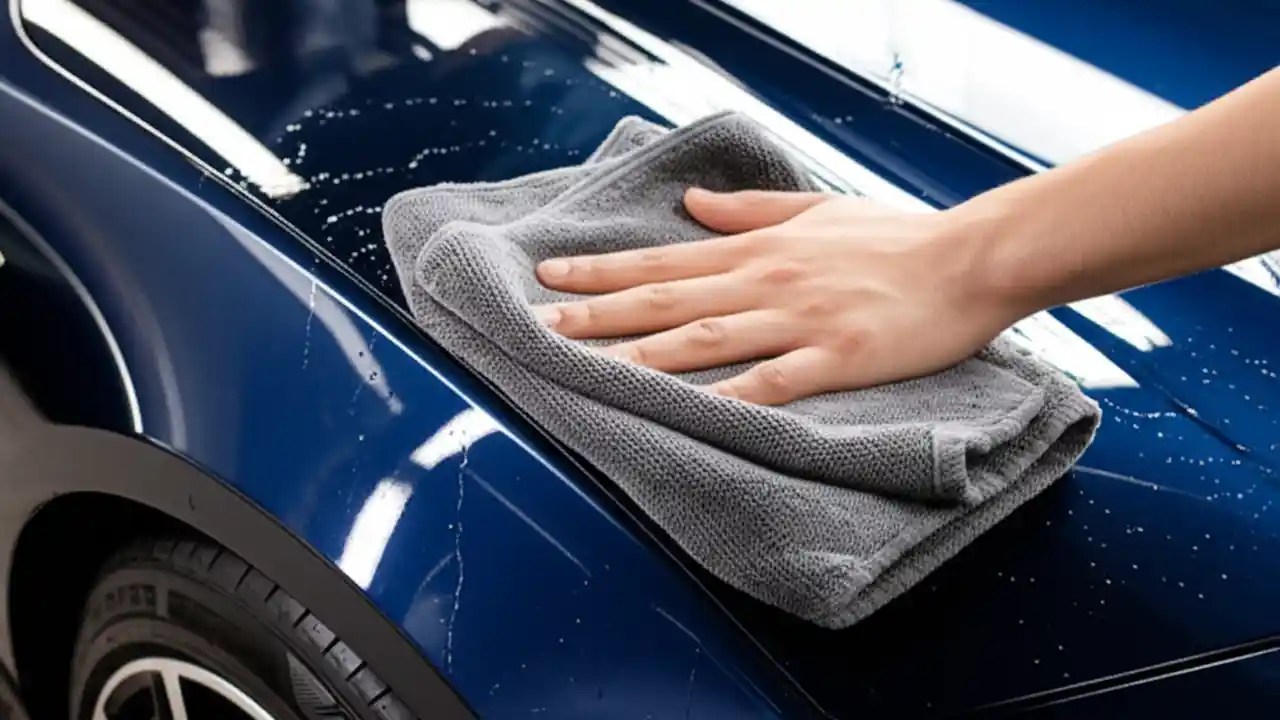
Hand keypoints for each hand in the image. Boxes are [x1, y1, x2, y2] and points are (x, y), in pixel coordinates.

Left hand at [533, 189, 1018, 404]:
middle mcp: (766, 281)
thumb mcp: (817, 209)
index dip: (604, 271)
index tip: (551, 277)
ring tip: (584, 367)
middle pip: (667, 298)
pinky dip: (725, 398)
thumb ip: (749, 210)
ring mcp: (798, 320)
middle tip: (539, 325)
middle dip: (598, 313)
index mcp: (760, 249)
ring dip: (639, 354)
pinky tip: (685, 413)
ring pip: (703, 338)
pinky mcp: (834, 357)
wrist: (969, 259)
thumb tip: (690, 203)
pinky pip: (770, 383)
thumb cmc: (896, 237)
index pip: (665, 258)